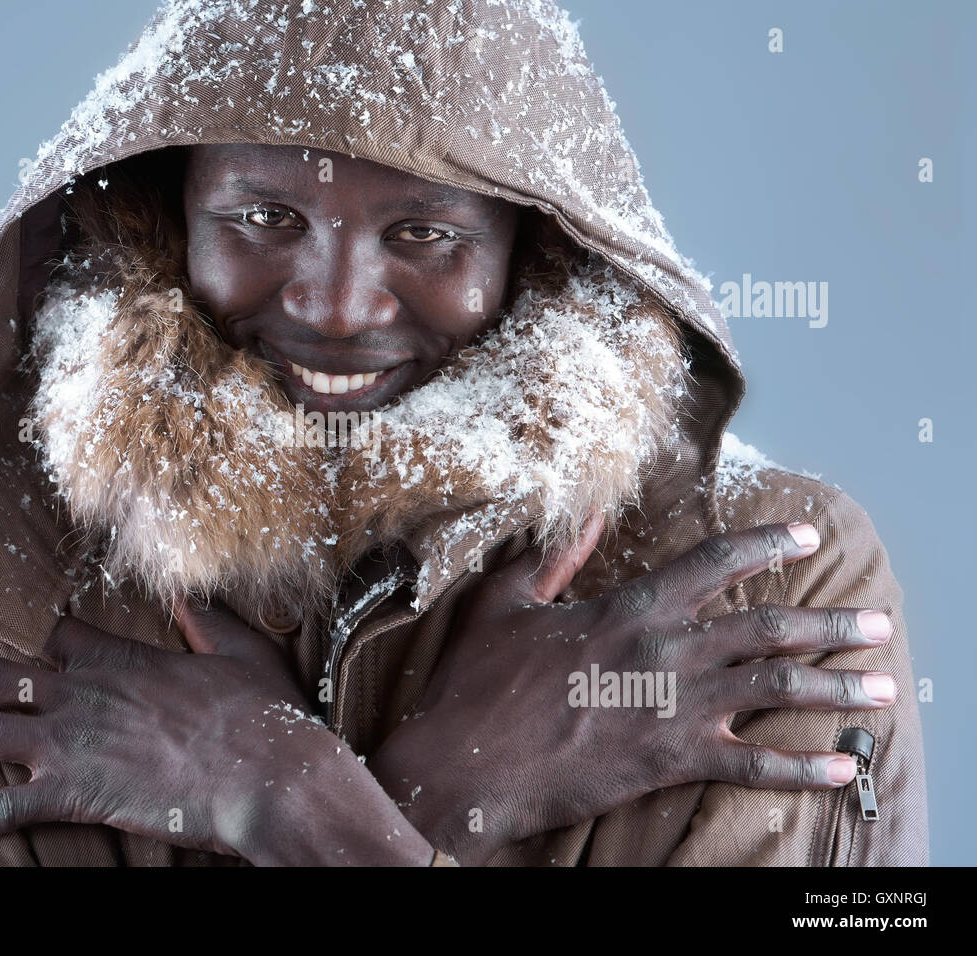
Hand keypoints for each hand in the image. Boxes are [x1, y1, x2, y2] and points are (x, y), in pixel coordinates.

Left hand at [0, 592, 435, 864]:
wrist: (269, 773)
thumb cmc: (261, 712)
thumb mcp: (237, 647)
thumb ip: (201, 616)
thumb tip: (182, 587)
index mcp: (111, 656)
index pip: (28, 624)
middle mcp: (77, 693)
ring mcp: (70, 743)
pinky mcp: (76, 793)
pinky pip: (2, 810)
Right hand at [371, 517, 896, 864]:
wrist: (466, 762)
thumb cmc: (476, 681)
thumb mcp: (502, 603)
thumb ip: (551, 559)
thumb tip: (591, 517)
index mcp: (628, 607)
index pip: (713, 563)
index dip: (763, 544)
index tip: (802, 537)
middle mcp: (666, 651)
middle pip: (767, 627)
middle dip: (830, 624)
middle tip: (875, 622)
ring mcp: (675, 707)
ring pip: (776, 688)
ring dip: (835, 686)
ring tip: (882, 688)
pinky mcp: (671, 761)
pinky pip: (752, 764)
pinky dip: (800, 767)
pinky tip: (836, 766)